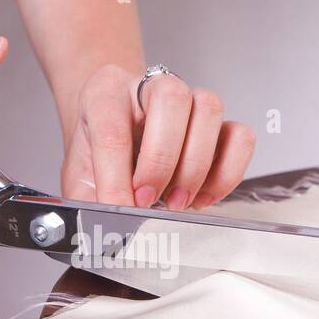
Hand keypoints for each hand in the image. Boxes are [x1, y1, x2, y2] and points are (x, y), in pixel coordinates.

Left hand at [60, 64, 255, 209]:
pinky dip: (226, 173)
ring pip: (209, 108)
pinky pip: (240, 137)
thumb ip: (86, 202)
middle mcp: (150, 87)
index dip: (116, 175)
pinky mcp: (218, 124)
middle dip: (161, 159)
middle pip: (171, 97)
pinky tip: (202, 196)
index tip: (120, 208)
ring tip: (175, 201)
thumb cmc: (97, 156)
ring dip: (195, 165)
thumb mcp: (79, 178)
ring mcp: (189, 100)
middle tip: (148, 200)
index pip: (113, 126)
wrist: (113, 138)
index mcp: (106, 92)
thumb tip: (100, 230)